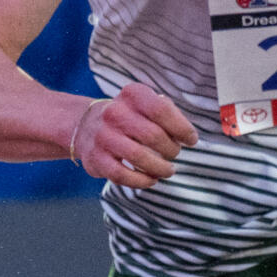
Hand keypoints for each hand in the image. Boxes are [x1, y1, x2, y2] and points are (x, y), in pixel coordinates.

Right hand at [71, 82, 194, 188]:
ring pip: (139, 157)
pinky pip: (122, 175)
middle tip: (174, 154)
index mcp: (131, 95)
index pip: (161, 110)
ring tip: (167, 170)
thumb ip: (168, 113)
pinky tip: (151, 179)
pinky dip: (141, 181)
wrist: (86, 126)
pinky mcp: (95, 159)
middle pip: (153, 135)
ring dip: (160, 168)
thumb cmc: (128, 117)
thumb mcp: (145, 104)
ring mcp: (103, 136)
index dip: (182, 128)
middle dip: (171, 150)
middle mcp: (114, 112)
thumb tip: (186, 136)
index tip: (191, 140)